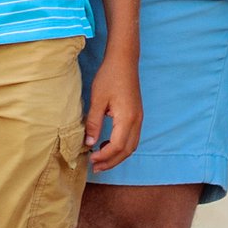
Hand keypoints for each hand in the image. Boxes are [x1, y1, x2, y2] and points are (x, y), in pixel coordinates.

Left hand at [84, 51, 143, 170]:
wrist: (124, 60)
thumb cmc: (109, 76)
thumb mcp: (97, 100)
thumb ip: (93, 123)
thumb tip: (89, 143)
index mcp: (127, 118)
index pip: (117, 146)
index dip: (104, 157)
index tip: (90, 159)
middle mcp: (136, 120)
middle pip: (127, 150)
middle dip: (111, 162)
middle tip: (95, 167)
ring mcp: (139, 118)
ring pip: (131, 146)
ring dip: (117, 156)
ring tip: (100, 159)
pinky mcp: (137, 114)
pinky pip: (132, 137)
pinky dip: (121, 146)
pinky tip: (107, 144)